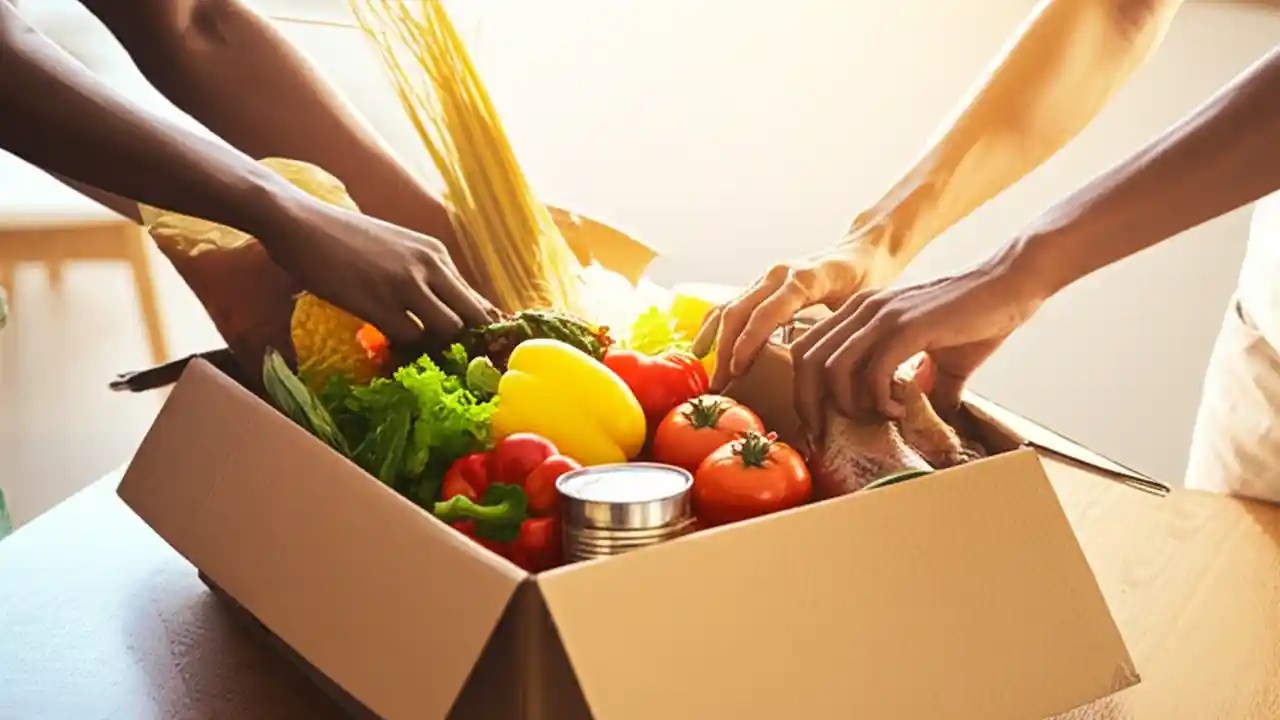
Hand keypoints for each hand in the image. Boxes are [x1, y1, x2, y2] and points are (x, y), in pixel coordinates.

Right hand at [264, 197, 497, 346]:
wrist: (301, 224)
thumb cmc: (344, 237)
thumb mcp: (398, 248)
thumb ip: (424, 274)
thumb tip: (445, 309)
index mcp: (436, 253)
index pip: (476, 299)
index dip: (477, 328)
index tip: (468, 347)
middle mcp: (430, 266)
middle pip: (472, 317)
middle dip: (465, 341)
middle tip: (445, 356)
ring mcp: (406, 285)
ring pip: (448, 330)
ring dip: (434, 345)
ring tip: (414, 348)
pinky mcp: (379, 303)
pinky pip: (410, 338)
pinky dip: (404, 348)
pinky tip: (390, 345)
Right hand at [697, 232, 898, 390]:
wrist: (862, 251)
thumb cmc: (866, 281)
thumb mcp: (860, 307)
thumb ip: (841, 333)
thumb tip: (828, 375)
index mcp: (803, 279)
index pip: (767, 312)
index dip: (748, 342)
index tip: (737, 371)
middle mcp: (778, 274)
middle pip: (739, 311)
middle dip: (725, 350)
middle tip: (720, 385)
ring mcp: (765, 278)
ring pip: (729, 308)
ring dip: (715, 342)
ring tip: (707, 375)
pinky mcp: (760, 285)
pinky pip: (729, 305)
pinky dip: (713, 327)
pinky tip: (702, 349)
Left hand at [789, 243, 1046, 435]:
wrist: (1010, 285)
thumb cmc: (976, 318)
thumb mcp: (936, 355)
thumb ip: (921, 382)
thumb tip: (923, 415)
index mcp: (860, 312)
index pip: (806, 351)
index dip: (803, 392)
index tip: (818, 424)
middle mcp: (862, 309)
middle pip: (806, 361)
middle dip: (810, 405)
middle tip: (830, 434)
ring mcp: (883, 316)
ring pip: (832, 367)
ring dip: (847, 404)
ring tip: (874, 418)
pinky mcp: (908, 327)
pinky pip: (874, 371)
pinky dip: (881, 400)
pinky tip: (900, 409)